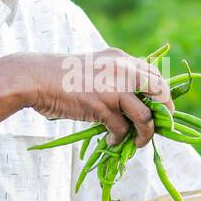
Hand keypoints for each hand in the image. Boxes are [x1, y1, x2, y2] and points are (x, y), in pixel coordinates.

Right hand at [17, 48, 174, 148]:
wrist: (36, 78)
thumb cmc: (62, 76)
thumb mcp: (96, 68)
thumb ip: (116, 78)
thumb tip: (134, 102)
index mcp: (122, 59)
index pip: (156, 74)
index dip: (162, 95)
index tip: (160, 111)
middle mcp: (123, 70)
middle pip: (160, 92)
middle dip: (164, 114)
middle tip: (159, 128)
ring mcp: (113, 88)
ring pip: (145, 116)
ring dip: (145, 134)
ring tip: (137, 142)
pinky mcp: (101, 106)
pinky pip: (121, 129)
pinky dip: (118, 139)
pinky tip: (110, 141)